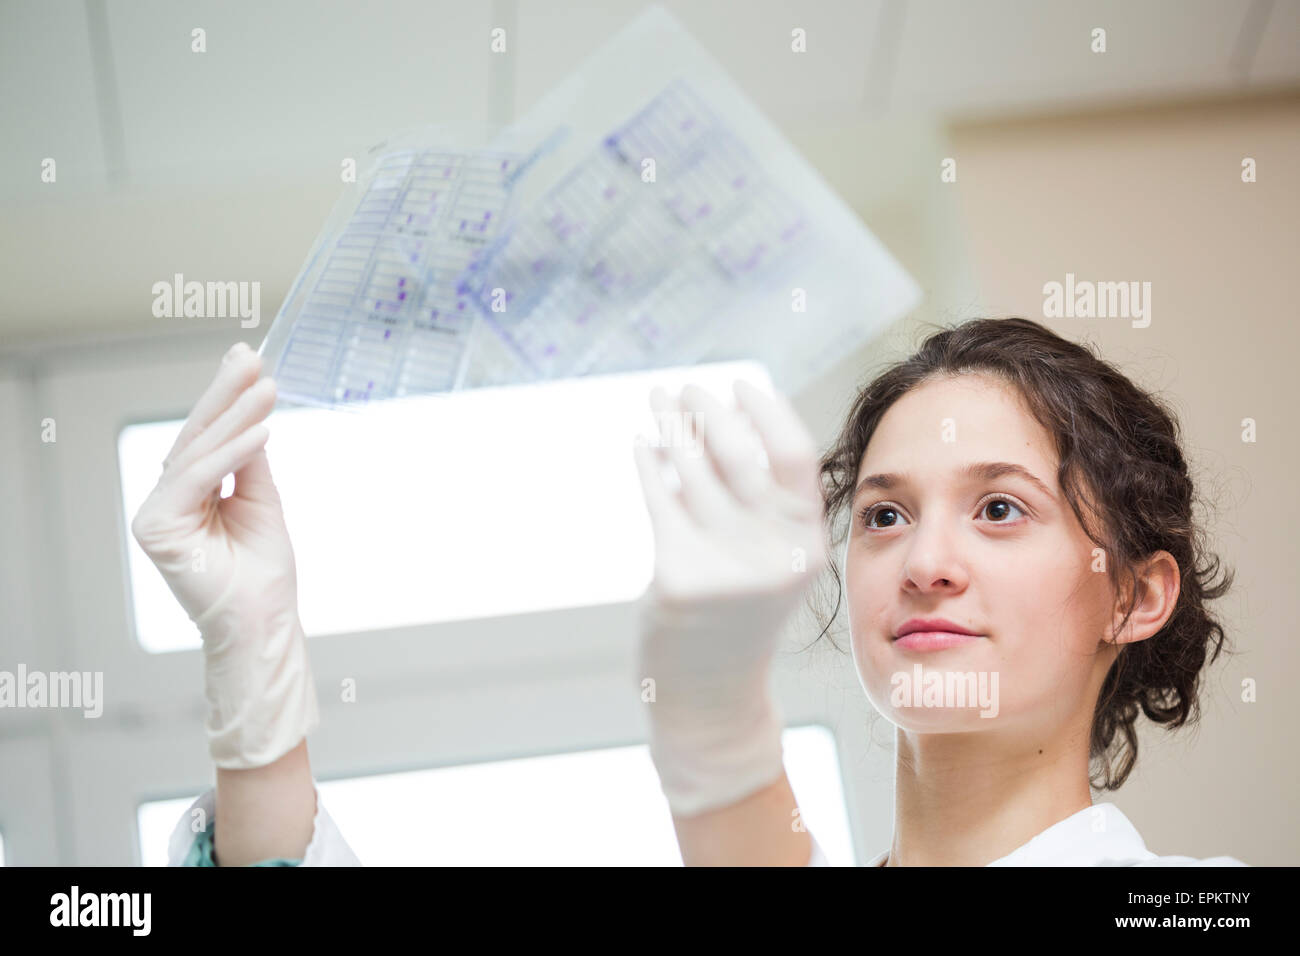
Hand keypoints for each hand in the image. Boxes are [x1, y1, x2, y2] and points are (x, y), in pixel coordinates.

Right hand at [131, 343, 317, 768]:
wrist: (264, 620)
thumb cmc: (263, 570)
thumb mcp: (263, 500)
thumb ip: (250, 458)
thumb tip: (252, 410)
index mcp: (191, 491)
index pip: (208, 435)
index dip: (228, 396)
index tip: (250, 359)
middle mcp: (169, 498)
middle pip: (197, 436)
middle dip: (226, 393)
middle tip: (252, 357)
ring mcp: (158, 512)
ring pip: (198, 452)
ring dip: (235, 416)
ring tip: (266, 386)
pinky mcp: (156, 527)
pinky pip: (198, 479)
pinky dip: (232, 453)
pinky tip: (262, 430)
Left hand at [631, 379, 827, 815]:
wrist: (710, 691)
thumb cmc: (738, 613)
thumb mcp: (772, 560)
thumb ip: (762, 501)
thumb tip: (719, 416)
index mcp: (807, 543)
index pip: (795, 453)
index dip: (765, 409)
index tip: (739, 382)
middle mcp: (776, 554)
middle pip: (739, 454)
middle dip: (707, 410)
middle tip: (685, 388)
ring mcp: (728, 569)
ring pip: (693, 473)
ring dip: (672, 427)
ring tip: (659, 402)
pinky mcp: (680, 581)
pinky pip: (660, 502)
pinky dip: (648, 465)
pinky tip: (641, 444)